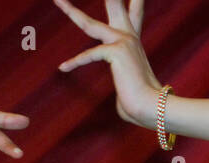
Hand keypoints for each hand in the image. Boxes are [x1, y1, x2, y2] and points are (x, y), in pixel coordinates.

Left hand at [53, 0, 164, 126]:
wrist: (152, 107)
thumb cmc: (140, 103)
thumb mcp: (129, 87)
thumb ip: (122, 86)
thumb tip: (123, 100)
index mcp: (133, 41)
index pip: (134, 12)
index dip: (134, 1)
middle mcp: (129, 36)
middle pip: (114, 4)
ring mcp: (123, 41)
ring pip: (89, 24)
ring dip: (70, 11)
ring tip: (57, 0)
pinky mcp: (116, 52)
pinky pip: (89, 55)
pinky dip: (75, 63)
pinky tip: (63, 68)